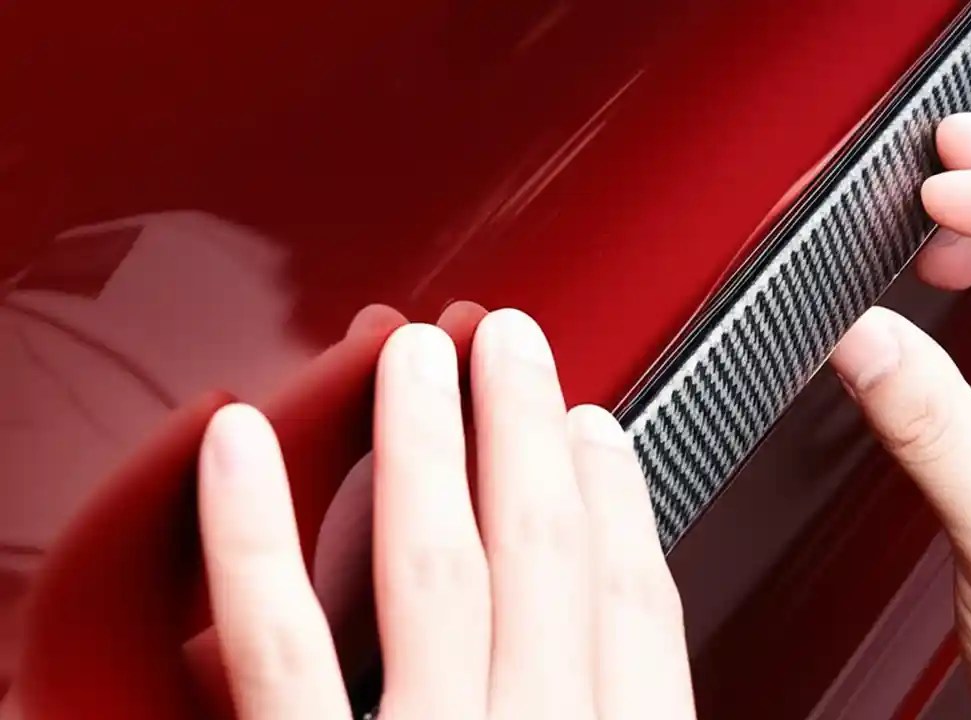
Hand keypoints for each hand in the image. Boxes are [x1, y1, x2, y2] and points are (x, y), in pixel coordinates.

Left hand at [197, 310, 695, 718]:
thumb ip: (611, 713)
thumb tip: (613, 670)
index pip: (637, 607)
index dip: (621, 500)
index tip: (598, 432)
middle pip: (541, 552)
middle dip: (524, 426)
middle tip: (507, 341)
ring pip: (433, 567)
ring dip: (425, 438)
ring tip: (414, 353)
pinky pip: (279, 648)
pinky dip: (253, 536)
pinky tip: (238, 448)